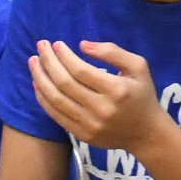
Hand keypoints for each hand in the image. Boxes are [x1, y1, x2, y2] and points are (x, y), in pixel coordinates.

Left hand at [30, 39, 168, 154]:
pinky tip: (38, 84)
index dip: (64, 56)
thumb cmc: (142, 95)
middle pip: (65, 84)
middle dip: (48, 63)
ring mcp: (90, 125)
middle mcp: (102, 109)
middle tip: (40, 47)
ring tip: (34, 63)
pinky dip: (43, 98)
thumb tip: (82, 45)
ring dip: (40, 79)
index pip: (81, 71)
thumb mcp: (138, 67)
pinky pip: (56, 115)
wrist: (146, 133)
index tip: (56, 44)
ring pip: (56, 100)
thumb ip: (113, 52)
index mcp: (117, 90)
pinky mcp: (83, 135)